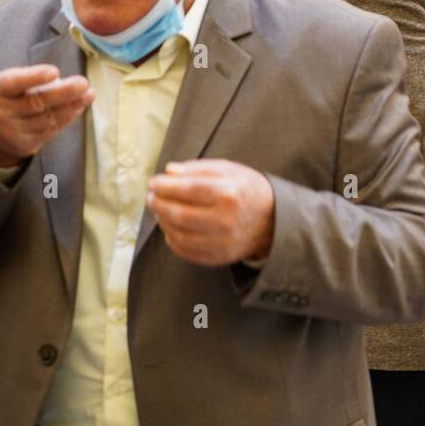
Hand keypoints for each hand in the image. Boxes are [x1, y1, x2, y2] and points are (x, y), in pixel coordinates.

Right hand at [0, 64, 94, 166]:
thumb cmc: (6, 97)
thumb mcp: (7, 83)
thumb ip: (29, 79)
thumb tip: (62, 80)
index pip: (13, 83)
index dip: (34, 77)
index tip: (54, 71)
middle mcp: (1, 112)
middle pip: (36, 102)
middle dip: (63, 93)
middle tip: (83, 83)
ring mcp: (12, 131)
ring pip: (47, 118)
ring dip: (71, 106)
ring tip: (88, 95)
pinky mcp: (25, 144)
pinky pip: (50, 130)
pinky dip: (67, 118)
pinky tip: (78, 108)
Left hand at [147, 159, 275, 265]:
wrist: (273, 220)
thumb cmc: (247, 190)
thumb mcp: (229, 170)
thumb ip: (198, 168)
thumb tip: (169, 172)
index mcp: (229, 194)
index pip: (187, 189)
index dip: (164, 186)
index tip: (153, 183)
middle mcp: (225, 220)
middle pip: (178, 214)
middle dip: (158, 204)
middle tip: (152, 197)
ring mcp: (222, 242)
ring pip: (178, 234)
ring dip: (162, 221)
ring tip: (160, 211)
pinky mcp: (218, 257)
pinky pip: (185, 251)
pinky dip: (172, 239)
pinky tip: (171, 228)